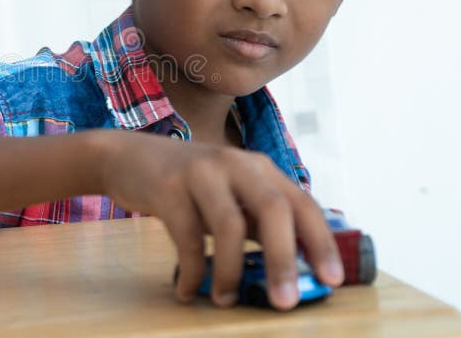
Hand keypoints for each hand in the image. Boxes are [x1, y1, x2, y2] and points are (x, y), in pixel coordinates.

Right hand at [95, 129, 344, 309]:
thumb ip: (258, 221)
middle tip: (285, 301)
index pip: (302, 203)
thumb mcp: (229, 194)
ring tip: (225, 299)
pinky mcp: (167, 186)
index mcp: (258, 167)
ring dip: (230, 271)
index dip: (321, 242)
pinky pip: (186, 236)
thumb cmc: (186, 183)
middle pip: (273, 209)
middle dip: (284, 259)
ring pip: (229, 225)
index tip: (333, 280)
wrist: (128, 157)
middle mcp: (235, 163)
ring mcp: (200, 171)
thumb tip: (295, 267)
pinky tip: (186, 289)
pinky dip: (190, 269)